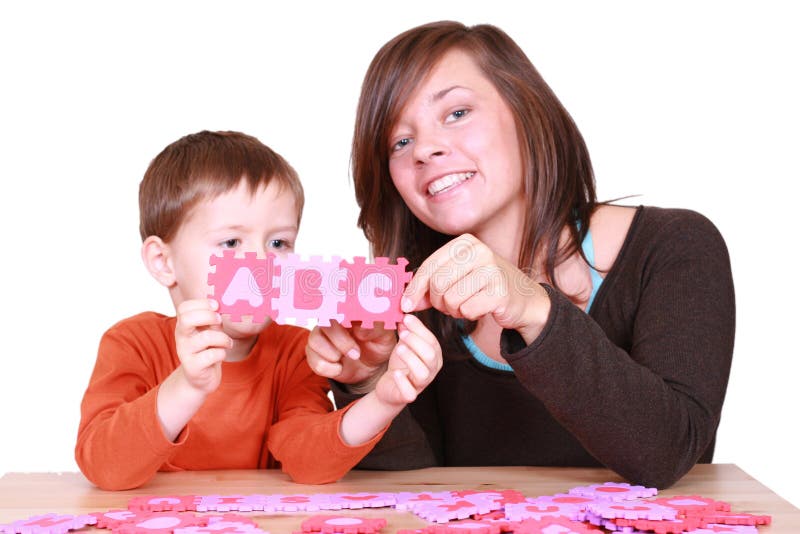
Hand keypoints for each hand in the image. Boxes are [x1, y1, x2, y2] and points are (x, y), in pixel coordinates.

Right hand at [174, 298, 231, 395]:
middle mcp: (181, 337)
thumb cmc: (208, 350)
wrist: (200, 379)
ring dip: (223, 338)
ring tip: (227, 343)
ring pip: (206, 337)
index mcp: (184, 325)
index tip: (216, 306)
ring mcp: (185, 352)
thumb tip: (223, 305)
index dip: (201, 303)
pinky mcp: (193, 367)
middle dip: (208, 316)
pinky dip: (222, 353)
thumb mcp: (210, 331)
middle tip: (220, 321)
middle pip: (186, 319)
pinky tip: (222, 354)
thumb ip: (214, 319)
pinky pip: (212, 355)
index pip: (184, 307)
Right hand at [306, 320, 396, 389]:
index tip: (352, 327)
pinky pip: (312, 358)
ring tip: (346, 361)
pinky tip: (339, 368)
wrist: (371, 368)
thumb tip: (363, 327)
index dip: (343, 315)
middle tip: (355, 354)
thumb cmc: (378, 345)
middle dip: (340, 341)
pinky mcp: (315, 354)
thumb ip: (376, 327)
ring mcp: (321, 337)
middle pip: (325, 323)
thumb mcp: (384, 336)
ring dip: (332, 354)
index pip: (338, 306)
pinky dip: (327, 367)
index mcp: (348, 312)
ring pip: (314, 340)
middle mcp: (331, 322)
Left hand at [374, 314, 442, 405]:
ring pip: (423, 373)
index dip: (420, 329)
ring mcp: (421, 384)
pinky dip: (402, 382)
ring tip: (399, 349)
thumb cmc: (401, 365)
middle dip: (416, 342)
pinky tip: (395, 373)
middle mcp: (431, 371)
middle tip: (402, 333)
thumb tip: (405, 316)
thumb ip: (406, 332)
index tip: (407, 318)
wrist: (390, 387)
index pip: (432, 341)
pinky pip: (410, 392)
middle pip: (430, 356)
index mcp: (434, 356)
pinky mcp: (409, 396)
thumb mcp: (405, 345)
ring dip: (411, 358)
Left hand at [401, 234, 550, 343]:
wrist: (522, 299)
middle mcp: (479, 251)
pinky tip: (480, 309)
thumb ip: (430, 287)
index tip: (406, 304)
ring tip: (466, 305)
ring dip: (454, 310)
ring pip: (451, 299)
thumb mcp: (456, 279)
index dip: (414, 288)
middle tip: (448, 306)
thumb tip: (405, 301)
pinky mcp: (500, 291)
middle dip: (437, 302)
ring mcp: (492, 269)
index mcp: (465, 243)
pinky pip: (467, 310)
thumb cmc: (484, 287)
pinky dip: (469, 315)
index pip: (429, 266)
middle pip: (438, 283)